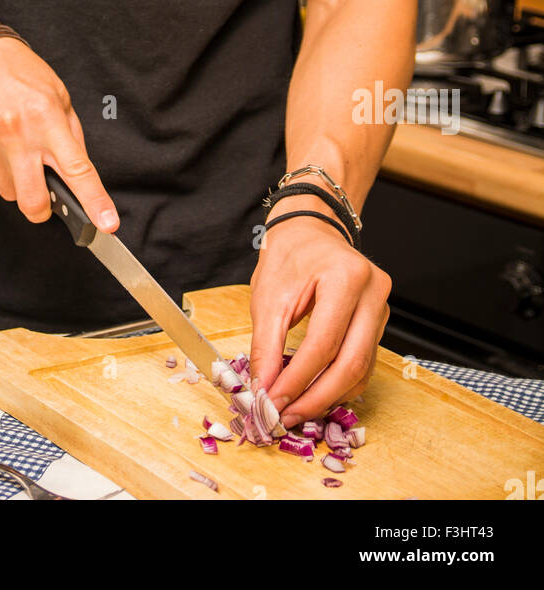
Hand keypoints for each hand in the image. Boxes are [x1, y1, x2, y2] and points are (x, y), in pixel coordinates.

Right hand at [0, 36, 118, 232]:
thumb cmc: (22, 73)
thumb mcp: (59, 97)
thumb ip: (71, 137)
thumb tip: (79, 176)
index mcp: (45, 118)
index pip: (75, 170)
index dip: (93, 201)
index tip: (106, 223)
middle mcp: (14, 133)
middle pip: (33, 201)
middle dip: (43, 208)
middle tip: (46, 195)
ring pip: (8, 193)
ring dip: (18, 182)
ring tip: (16, 150)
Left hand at [249, 201, 390, 427]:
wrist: (311, 228)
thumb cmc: (289, 254)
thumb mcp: (268, 296)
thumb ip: (266, 346)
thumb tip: (264, 390)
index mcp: (346, 277)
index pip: (324, 343)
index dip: (298, 380)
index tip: (273, 402)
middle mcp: (373, 292)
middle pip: (352, 362)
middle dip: (317, 397)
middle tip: (287, 416)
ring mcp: (381, 308)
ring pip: (362, 368)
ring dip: (329, 396)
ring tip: (297, 410)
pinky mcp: (379, 321)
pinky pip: (364, 363)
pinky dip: (340, 384)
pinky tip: (315, 394)